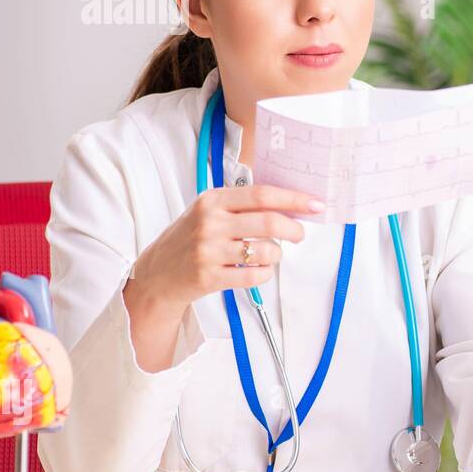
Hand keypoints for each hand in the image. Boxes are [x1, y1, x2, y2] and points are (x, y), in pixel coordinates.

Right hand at [129, 184, 322, 310]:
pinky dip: (265, 274)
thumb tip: (291, 204)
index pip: (263, 194)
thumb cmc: (191, 239)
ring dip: (277, 255)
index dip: (294, 199)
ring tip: (270, 254)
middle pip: (270, 222)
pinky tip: (258, 270)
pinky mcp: (209, 277)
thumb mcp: (209, 212)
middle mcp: (210, 222)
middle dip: (294, 229)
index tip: (315, 204)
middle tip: (299, 234)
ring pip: (266, 251)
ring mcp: (209, 251)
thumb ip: (242, 205)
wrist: (157, 274)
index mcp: (212, 200)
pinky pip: (255, 276)